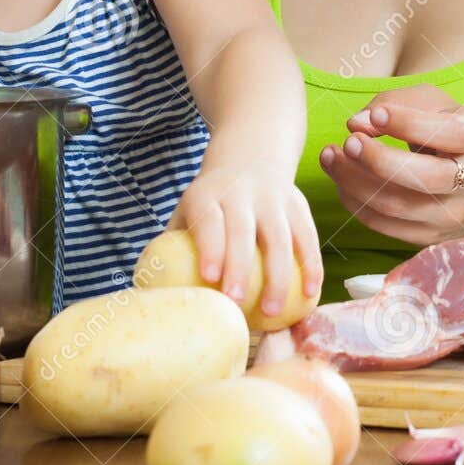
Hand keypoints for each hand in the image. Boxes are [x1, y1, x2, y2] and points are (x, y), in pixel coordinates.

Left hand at [169, 164, 322, 317]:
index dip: (211, 246)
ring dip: (279, 275)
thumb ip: (174, 240)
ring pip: (281, 236)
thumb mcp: (190, 205)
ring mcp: (273, 198)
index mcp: (208, 194)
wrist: (250, 154)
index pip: (210, 219)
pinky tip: (311, 293)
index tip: (209, 277)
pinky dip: (311, 264)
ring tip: (272, 311)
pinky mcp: (298, 205)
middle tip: (237, 303)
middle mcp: (241, 194)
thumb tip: (151, 290)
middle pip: (243, 230)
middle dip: (240, 267)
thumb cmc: (212, 198)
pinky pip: (308, 235)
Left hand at [319, 84, 463, 244]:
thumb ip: (396, 102)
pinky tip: (341, 180)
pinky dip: (355, 202)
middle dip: (377, 160)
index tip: (375, 115)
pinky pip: (385, 226)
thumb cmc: (448, 132)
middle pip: (423, 178)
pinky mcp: (431, 237)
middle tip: (348, 142)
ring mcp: (453, 215)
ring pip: (397, 206)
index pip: (448, 133)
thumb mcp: (434, 104)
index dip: (409, 124)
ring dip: (354, 182)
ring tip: (330, 157)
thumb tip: (356, 123)